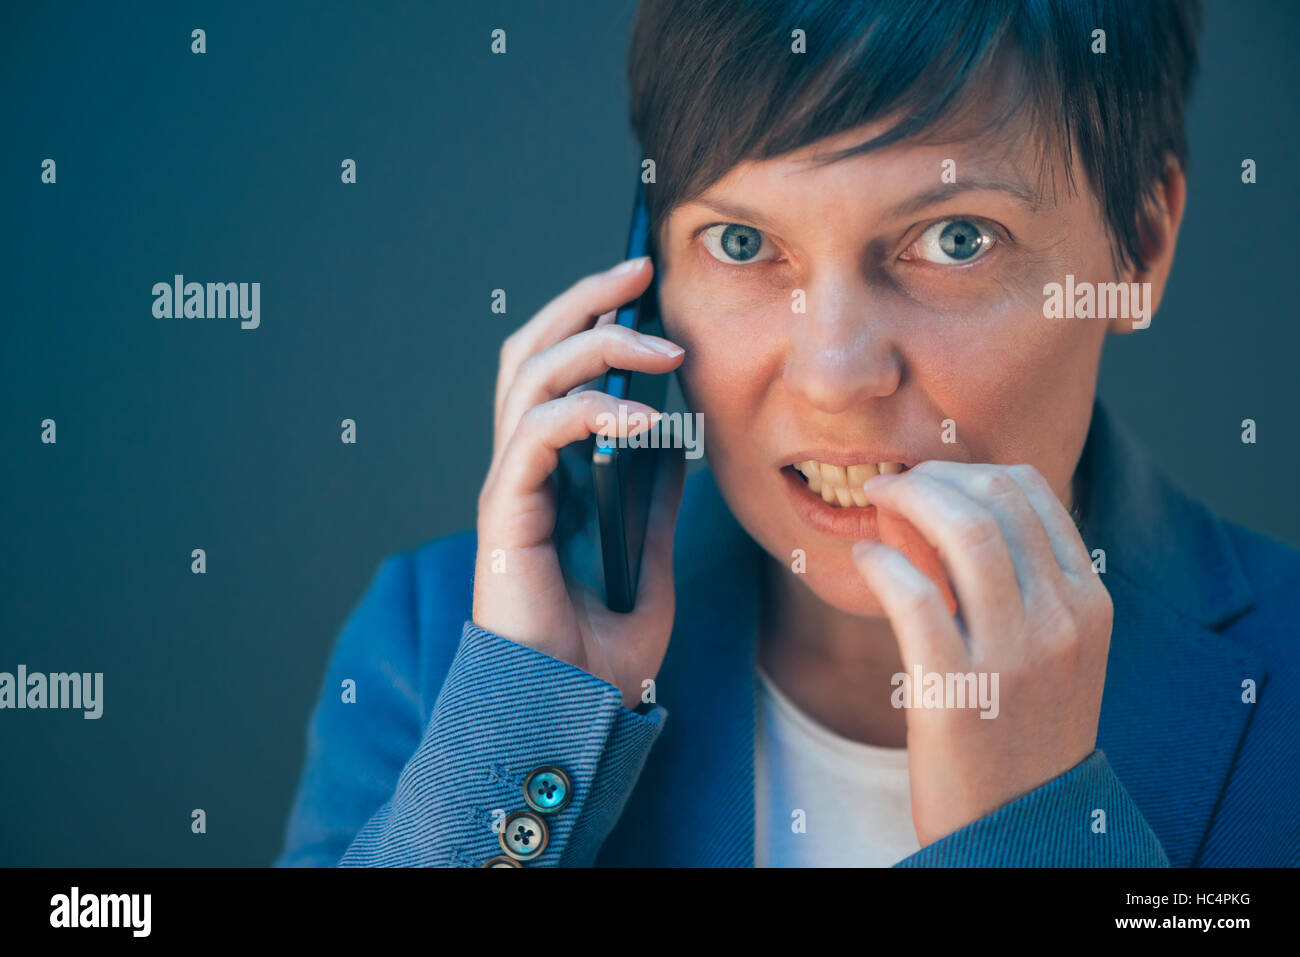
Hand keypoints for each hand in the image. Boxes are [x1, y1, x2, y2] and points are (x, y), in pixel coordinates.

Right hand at [473, 257, 686, 710]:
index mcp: (551, 477)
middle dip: (583, 300)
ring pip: (530, 377)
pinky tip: (645, 418)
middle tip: (639, 270)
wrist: (568, 716)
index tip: (648, 289)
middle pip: (531, 352)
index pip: (557, 372)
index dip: (593, 320)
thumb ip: (653, 502)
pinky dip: (591, 410)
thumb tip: (678, 447)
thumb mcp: (647, 562)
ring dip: (595, 344)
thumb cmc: (599, 655)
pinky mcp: (507, 514)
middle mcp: (522, 471)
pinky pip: (540, 434)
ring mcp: (510, 489)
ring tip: (660, 346)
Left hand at [850, 461, 1111, 846]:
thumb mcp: (1054, 652)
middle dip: (933, 474)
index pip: (1034, 493)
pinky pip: (915, 595)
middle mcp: (1064, 620)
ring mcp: (1017, 655)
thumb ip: (1027, 586)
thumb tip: (959, 512)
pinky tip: (865, 559)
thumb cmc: (1023, 733)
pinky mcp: (960, 691)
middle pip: (997, 499)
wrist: (1023, 831)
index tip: (932, 476)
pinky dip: (881, 562)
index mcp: (1090, 603)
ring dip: (907, 498)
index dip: (971, 469)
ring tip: (874, 502)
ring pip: (965, 530)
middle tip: (892, 482)